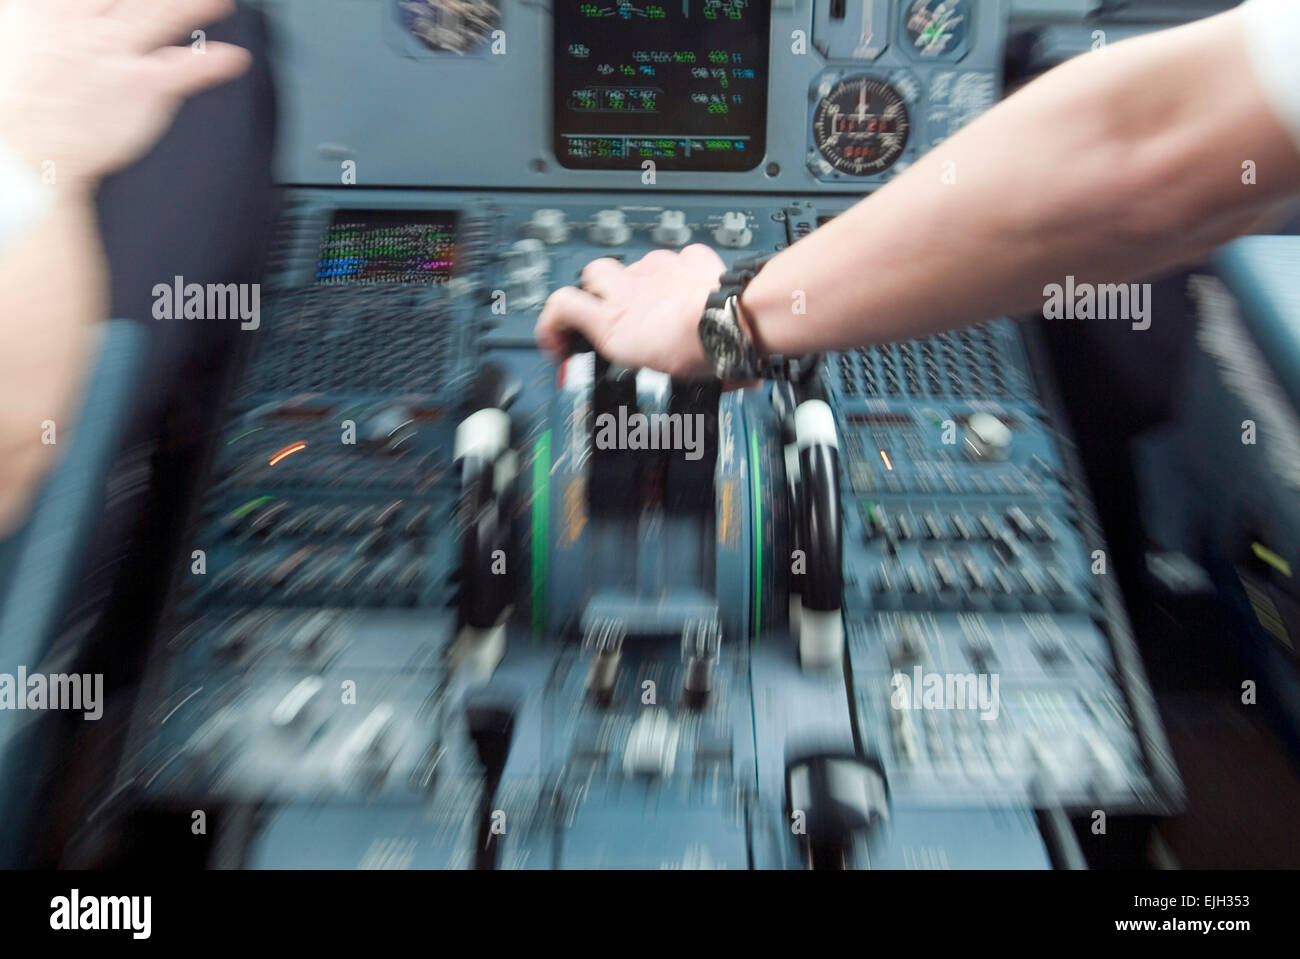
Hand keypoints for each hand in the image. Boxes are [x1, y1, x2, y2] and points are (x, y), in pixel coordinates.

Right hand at [0, 0, 250, 190]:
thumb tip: (45, 12)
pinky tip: (233, 58)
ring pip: (162, 14)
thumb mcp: (15, 36)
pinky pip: (185, 69)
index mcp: (49, 6)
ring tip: (221, 2)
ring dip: (194, 6)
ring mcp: (115, 51)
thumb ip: (42, 16)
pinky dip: (213, 63)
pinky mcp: (141, 86)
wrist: (23, 150)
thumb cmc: (18, 99)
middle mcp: (85, 22)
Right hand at [535, 243, 725, 378]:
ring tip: (655, 302)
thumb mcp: (658, 376)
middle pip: (592, 273)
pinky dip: (679, 271)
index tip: (559, 340)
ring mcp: (657, 271)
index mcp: (612, 324)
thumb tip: (658, 376)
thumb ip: (644, 364)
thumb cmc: (701, 354)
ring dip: (638, 281)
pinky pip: (676, 258)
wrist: (736, 325)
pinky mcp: (686, 260)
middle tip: (609, 310)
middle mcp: (628, 291)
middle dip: (596, 290)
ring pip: (632, 263)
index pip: (560, 306)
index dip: (553, 323)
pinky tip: (687, 287)